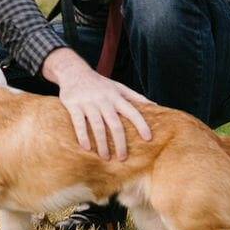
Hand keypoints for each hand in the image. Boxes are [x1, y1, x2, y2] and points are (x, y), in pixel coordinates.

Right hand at [41, 46, 151, 160]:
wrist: (74, 71)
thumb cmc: (100, 83)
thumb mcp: (118, 87)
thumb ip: (136, 97)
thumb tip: (155, 106)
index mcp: (116, 96)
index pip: (132, 111)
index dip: (141, 124)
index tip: (148, 139)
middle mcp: (103, 100)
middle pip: (115, 124)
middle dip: (120, 143)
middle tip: (123, 158)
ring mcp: (88, 102)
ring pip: (97, 126)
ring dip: (102, 144)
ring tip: (105, 157)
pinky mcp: (73, 105)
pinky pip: (79, 123)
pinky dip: (83, 136)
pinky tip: (87, 148)